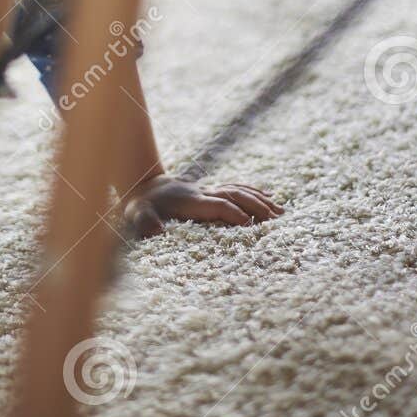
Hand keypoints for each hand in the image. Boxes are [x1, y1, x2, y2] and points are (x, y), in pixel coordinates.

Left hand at [122, 175, 281, 238]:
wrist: (141, 184)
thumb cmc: (140, 206)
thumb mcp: (136, 214)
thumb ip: (144, 222)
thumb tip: (156, 232)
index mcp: (190, 201)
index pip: (218, 205)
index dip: (234, 213)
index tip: (251, 225)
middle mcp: (203, 193)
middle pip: (235, 195)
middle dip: (256, 206)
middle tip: (277, 220)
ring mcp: (208, 190)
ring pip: (239, 190)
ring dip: (260, 200)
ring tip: (281, 212)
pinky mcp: (210, 190)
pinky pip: (236, 188)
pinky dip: (254, 192)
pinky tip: (269, 198)